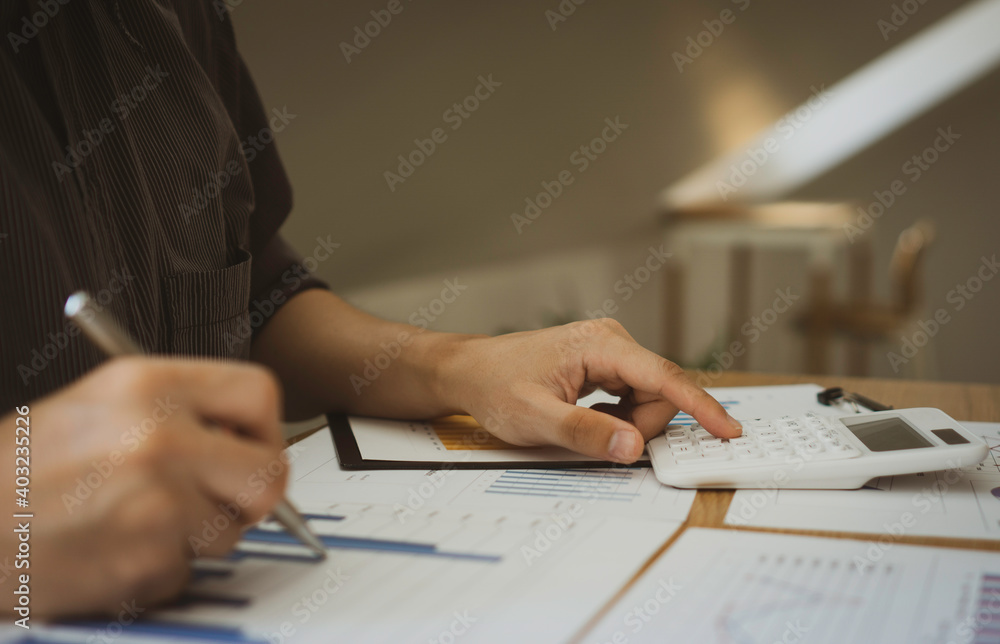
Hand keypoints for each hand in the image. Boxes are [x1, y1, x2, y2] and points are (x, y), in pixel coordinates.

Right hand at [0, 358, 286, 617]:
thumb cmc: (21, 466)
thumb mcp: (103, 400)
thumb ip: (183, 409)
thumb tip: (250, 438)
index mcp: (149, 384)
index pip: (259, 393)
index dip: (265, 427)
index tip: (250, 447)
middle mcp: (159, 437)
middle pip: (269, 473)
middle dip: (253, 494)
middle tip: (222, 498)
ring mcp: (155, 502)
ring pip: (232, 529)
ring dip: (200, 534)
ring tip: (140, 519)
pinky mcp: (143, 560)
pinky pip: (189, 570)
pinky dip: (161, 568)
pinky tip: (115, 548)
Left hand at [440, 319, 741, 463]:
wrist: (472, 372)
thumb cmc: (496, 386)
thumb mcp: (535, 418)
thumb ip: (585, 433)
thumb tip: (632, 446)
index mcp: (600, 344)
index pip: (664, 376)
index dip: (700, 406)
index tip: (728, 430)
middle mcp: (611, 341)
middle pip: (660, 392)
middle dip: (643, 426)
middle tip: (603, 442)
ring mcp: (609, 353)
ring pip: (649, 397)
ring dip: (631, 423)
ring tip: (587, 428)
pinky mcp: (605, 366)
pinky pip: (634, 397)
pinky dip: (623, 417)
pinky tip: (594, 420)